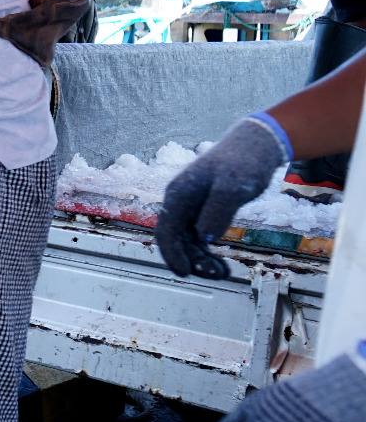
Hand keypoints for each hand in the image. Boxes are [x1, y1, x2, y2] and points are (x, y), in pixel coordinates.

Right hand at [155, 118, 285, 278]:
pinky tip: (223, 263)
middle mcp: (179, 203)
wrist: (256, 147)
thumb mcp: (233, 186)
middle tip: (219, 275)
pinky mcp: (204, 212)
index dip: (172, 254)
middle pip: (176, 240)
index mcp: (178, 194)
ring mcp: (191, 208)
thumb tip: (204, 238)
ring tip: (225, 272)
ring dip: (202, 260)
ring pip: (188, 243)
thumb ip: (218, 211)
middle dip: (193, 261)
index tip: (186, 274)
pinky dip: (209, 253)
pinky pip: (199, 239)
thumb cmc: (243, 163)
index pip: (166, 231)